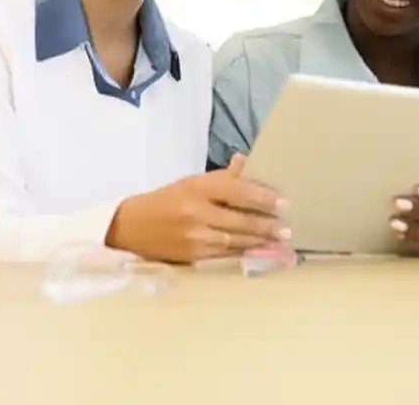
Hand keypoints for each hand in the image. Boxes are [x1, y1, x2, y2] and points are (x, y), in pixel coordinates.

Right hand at [106, 154, 291, 262]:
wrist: (130, 226)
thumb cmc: (166, 200)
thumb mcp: (192, 181)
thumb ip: (222, 177)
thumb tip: (248, 162)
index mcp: (198, 187)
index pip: (237, 191)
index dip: (263, 198)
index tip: (284, 202)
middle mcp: (197, 212)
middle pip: (240, 219)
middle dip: (267, 224)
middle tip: (288, 227)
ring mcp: (195, 236)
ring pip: (236, 240)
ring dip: (261, 241)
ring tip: (281, 241)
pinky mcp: (193, 256)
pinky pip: (225, 255)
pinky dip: (245, 253)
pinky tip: (260, 252)